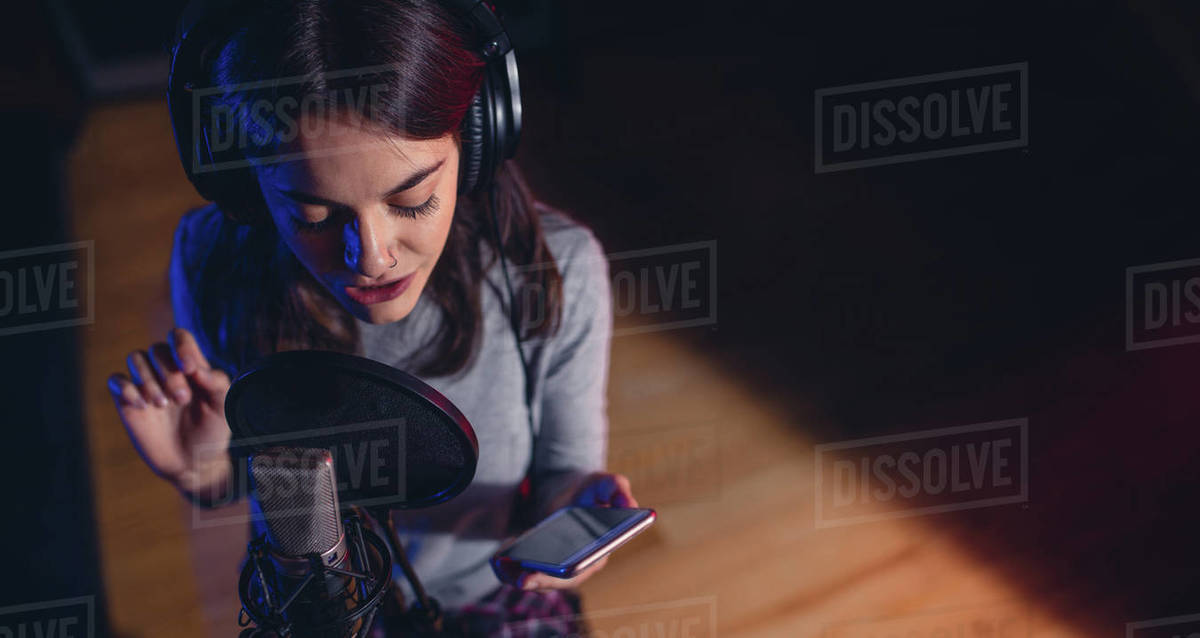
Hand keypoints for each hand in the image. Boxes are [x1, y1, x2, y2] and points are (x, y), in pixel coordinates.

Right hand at [106, 327, 232, 504]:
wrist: (193, 463)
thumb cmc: (212, 431)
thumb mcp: (223, 408)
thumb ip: (217, 383)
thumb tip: (197, 368)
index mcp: (191, 366)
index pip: (178, 337)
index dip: (181, 346)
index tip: (189, 369)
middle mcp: (166, 371)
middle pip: (156, 349)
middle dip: (169, 372)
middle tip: (182, 399)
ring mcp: (146, 385)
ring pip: (134, 358)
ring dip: (147, 378)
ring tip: (163, 404)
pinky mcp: (128, 402)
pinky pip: (116, 380)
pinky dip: (127, 388)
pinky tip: (143, 407)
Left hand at [495, 472, 638, 591]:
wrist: (568, 490)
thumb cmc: (590, 490)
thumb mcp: (605, 483)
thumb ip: (618, 489)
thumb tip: (631, 505)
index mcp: (599, 550)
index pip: (582, 568)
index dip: (564, 574)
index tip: (548, 574)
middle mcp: (581, 564)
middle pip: (559, 581)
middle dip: (539, 582)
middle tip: (520, 578)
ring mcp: (560, 565)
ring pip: (540, 579)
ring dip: (520, 579)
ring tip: (503, 568)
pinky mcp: (543, 563)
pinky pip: (527, 572)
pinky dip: (511, 570)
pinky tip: (498, 560)